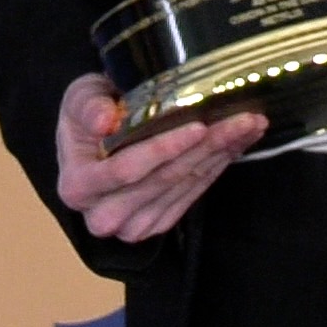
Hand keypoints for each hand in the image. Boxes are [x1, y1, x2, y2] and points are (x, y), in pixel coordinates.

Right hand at [52, 72, 264, 242]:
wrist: (89, 145)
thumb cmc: (86, 117)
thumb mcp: (79, 100)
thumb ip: (87, 106)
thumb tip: (104, 120)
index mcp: (78, 185)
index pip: (126, 170)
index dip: (164, 148)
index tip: (199, 126)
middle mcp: (102, 215)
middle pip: (164, 180)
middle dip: (208, 147)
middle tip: (243, 119)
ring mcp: (132, 226)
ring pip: (184, 187)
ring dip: (221, 154)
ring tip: (248, 124)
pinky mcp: (156, 225)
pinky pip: (192, 196)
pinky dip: (217, 167)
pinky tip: (237, 143)